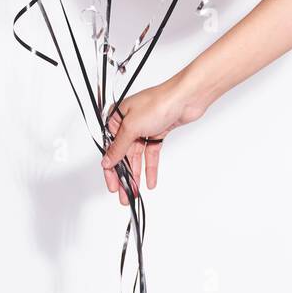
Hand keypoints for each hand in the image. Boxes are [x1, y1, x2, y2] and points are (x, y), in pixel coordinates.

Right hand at [100, 71, 206, 205]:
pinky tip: (150, 181)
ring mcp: (143, 128)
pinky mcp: (157, 132)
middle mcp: (128, 123)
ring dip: (136, 175)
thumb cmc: (158, 102)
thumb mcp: (131, 127)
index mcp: (116, 118)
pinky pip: (150, 154)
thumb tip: (107, 160)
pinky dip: (150, 167)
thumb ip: (118, 147)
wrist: (185, 98)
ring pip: (136, 156)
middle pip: (123, 155)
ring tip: (135, 192)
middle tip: (124, 194)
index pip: (109, 148)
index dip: (111, 169)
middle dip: (124, 176)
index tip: (113, 185)